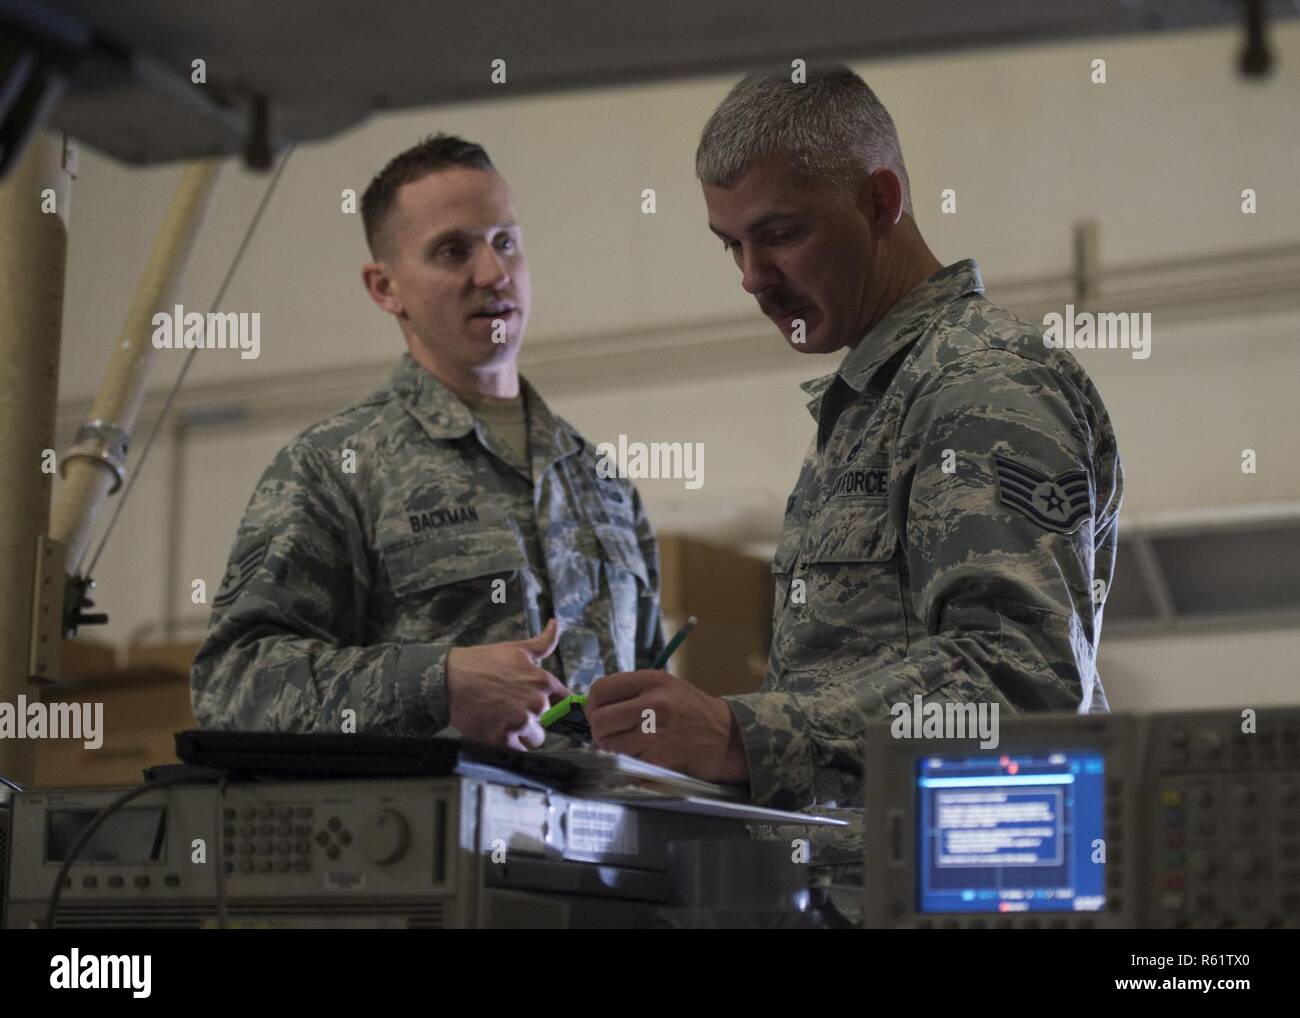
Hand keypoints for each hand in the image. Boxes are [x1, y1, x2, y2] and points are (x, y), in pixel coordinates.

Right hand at [446, 618, 571, 750]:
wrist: (448, 679)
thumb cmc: (482, 662)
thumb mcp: (516, 649)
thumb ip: (543, 642)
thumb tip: (555, 624)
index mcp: (543, 681)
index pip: (565, 701)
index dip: (556, 704)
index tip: (546, 705)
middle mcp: (536, 703)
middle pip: (547, 722)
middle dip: (532, 717)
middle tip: (510, 706)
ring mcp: (520, 722)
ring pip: (534, 738)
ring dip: (522, 733)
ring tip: (502, 718)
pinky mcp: (503, 739)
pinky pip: (518, 751)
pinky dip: (509, 744)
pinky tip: (496, 729)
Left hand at [586, 669, 748, 782]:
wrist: (728, 737)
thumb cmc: (692, 711)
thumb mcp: (665, 686)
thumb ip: (632, 692)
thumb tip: (595, 706)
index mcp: (651, 680)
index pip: (601, 690)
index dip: (593, 705)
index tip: (598, 714)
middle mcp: (652, 703)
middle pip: (599, 720)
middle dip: (600, 730)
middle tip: (611, 733)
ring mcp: (655, 732)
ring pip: (608, 745)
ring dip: (613, 748)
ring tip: (631, 744)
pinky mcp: (659, 758)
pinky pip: (626, 762)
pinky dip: (629, 761)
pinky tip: (645, 755)